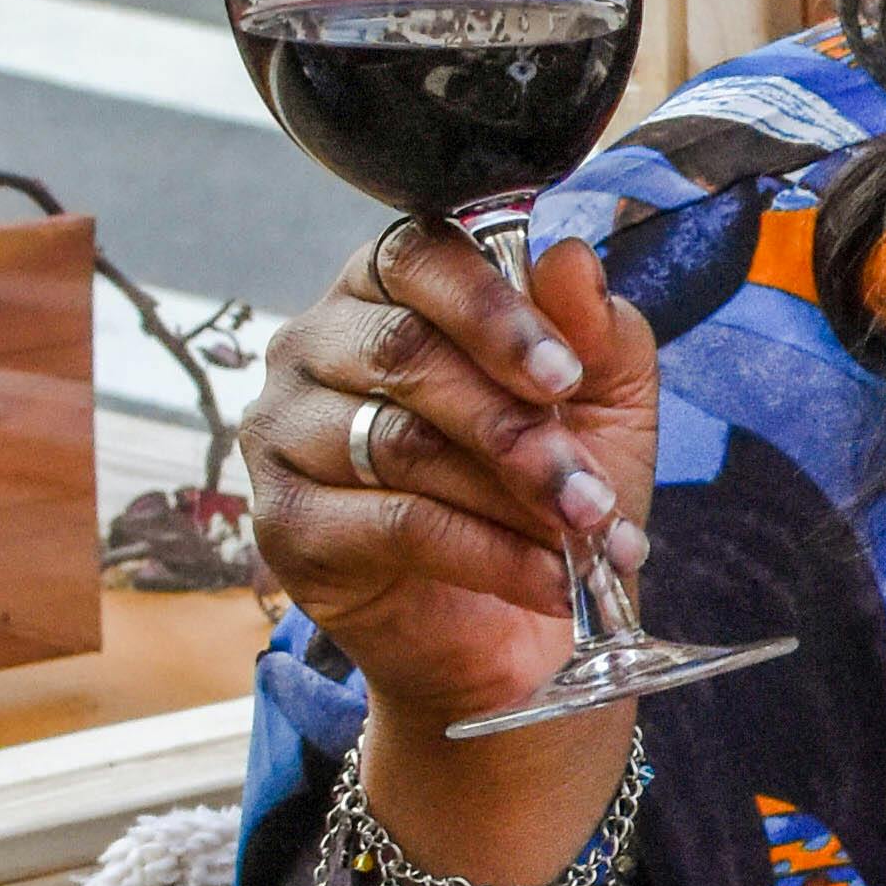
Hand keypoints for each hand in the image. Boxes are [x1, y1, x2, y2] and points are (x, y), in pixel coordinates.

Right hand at [244, 224, 658, 880]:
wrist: (512, 630)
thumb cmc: (546, 490)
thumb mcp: (602, 406)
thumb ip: (595, 331)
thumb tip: (571, 256)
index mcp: (387, 290)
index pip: (418, 258)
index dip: (493, 311)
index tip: (564, 375)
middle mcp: (315, 345)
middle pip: (405, 354)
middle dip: (515, 427)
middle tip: (590, 489)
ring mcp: (284, 431)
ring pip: (401, 443)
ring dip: (512, 496)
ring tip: (588, 536)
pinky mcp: (283, 521)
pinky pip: (394, 524)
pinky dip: (488, 555)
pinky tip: (549, 582)